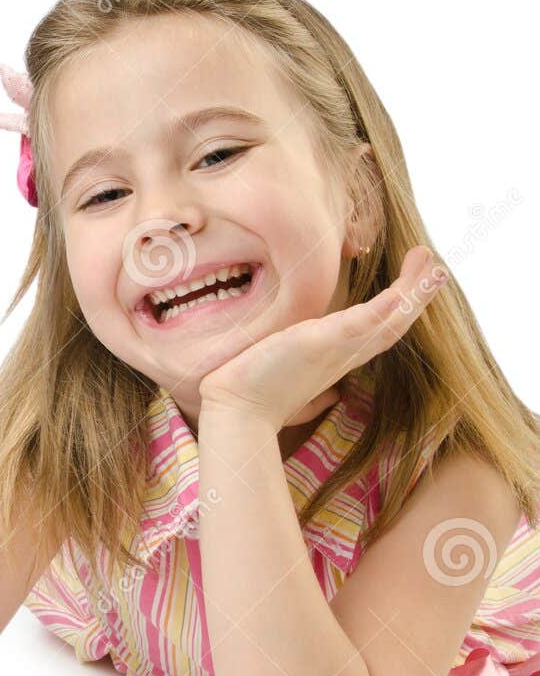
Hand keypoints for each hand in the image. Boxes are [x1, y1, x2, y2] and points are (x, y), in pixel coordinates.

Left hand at [197, 245, 448, 431]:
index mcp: (340, 356)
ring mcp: (335, 351)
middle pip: (395, 323)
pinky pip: (358, 326)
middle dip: (419, 294)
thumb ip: (308, 363)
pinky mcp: (319, 345)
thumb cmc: (258, 389)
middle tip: (437, 265)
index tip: (417, 275)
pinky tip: (402, 294)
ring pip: (387, 323)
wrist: (237, 410)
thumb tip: (321, 377)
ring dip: (415, 296)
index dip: (405, 304)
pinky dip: (383, 310)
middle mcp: (344, 355)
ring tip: (436, 270)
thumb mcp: (289, 365)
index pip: (381, 327)